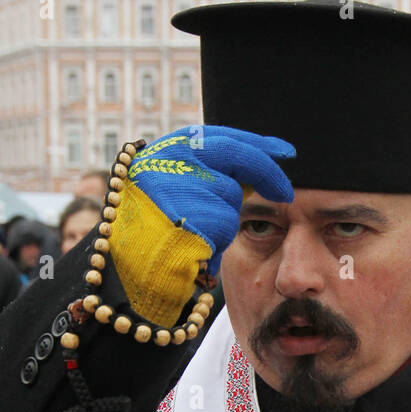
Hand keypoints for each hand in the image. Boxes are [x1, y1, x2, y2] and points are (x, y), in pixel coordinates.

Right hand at [127, 125, 294, 275]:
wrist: (123, 276)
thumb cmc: (148, 238)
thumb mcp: (173, 193)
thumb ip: (206, 174)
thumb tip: (257, 162)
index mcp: (163, 149)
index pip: (221, 135)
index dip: (258, 143)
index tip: (285, 151)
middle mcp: (170, 160)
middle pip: (237, 156)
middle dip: (267, 172)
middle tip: (287, 192)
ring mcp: (180, 187)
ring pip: (230, 199)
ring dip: (224, 221)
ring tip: (193, 236)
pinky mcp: (193, 217)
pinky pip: (225, 226)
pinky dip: (216, 241)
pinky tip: (193, 250)